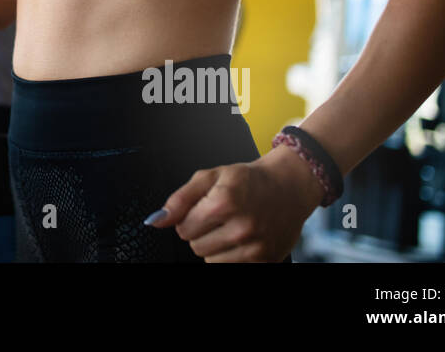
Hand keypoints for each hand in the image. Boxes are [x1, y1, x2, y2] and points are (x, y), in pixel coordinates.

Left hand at [144, 147, 325, 260]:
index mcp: (224, 202)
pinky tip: (242, 238)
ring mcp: (256, 247)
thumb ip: (179, 199)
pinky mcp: (266, 260)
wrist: (289, 186)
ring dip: (215, 247)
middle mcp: (242, 227)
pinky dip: (231, 256)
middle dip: (201, 233)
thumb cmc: (247, 180)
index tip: (203, 209)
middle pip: (196, 247)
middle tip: (219, 217)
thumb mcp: (210, 177)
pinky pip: (232, 267)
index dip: (189, 218)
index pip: (183, 228)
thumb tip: (156, 221)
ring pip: (212, 261)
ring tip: (231, 227)